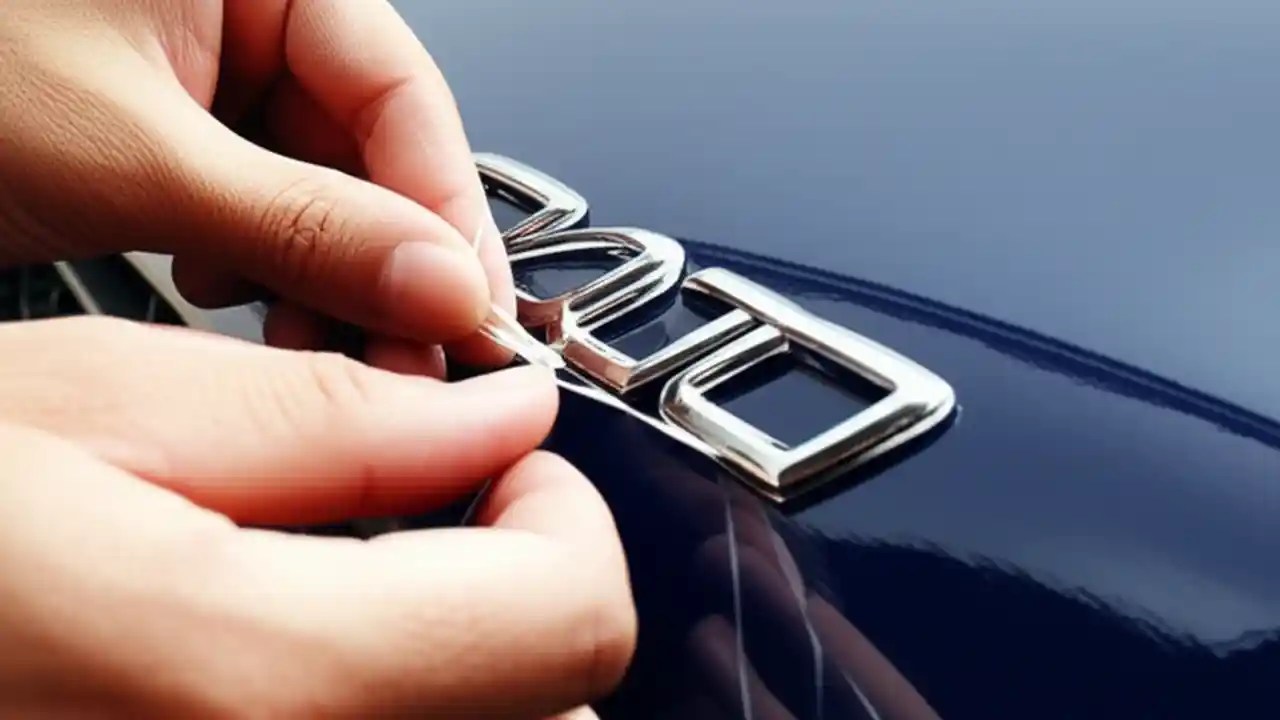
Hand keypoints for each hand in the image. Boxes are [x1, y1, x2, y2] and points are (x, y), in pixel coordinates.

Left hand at [0, 0, 512, 370]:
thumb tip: (440, 281)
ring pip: (316, 184)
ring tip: (312, 340)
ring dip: (323, 273)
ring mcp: (201, 68)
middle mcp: (237, 6)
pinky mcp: (170, 129)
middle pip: (365, 144)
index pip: (397, 87)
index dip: (442, 208)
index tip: (467, 308)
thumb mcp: (130, 158)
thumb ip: (306, 226)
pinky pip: (259, 201)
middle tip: (404, 351)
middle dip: (383, 258)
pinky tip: (233, 293)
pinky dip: (261, 263)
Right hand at [0, 317, 634, 717]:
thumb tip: (501, 416)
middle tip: (427, 518)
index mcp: (252, 688)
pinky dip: (380, 704)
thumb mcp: (98, 418)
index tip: (506, 466)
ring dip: (459, 663)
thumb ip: (337, 427)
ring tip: (339, 586)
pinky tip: (280, 661)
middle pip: (546, 709)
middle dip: (516, 592)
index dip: (565, 518)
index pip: (570, 622)